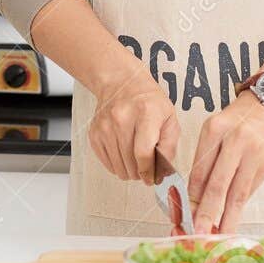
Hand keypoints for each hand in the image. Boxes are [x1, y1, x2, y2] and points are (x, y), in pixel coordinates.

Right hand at [88, 67, 178, 185]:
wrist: (121, 84)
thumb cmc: (148, 101)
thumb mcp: (169, 118)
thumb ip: (169, 146)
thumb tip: (162, 172)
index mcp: (145, 113)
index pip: (143, 153)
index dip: (149, 172)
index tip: (151, 178)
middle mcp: (122, 118)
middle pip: (130, 163)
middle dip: (140, 172)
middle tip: (146, 167)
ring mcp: (105, 126)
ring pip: (118, 167)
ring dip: (129, 171)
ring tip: (135, 161)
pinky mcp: (94, 133)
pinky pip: (106, 163)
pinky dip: (116, 165)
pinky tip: (124, 154)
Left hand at [187, 94, 263, 233]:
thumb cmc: (236, 121)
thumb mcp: (215, 130)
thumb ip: (205, 160)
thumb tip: (193, 198)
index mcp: (214, 130)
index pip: (199, 171)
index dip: (191, 198)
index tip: (184, 217)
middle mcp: (235, 141)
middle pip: (218, 184)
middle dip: (206, 213)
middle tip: (198, 233)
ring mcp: (254, 153)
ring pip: (237, 193)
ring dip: (227, 218)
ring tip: (219, 236)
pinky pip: (250, 190)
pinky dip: (240, 206)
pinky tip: (233, 219)